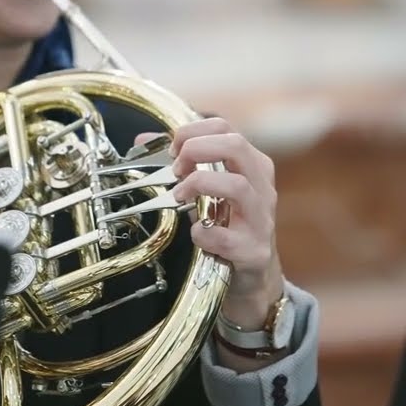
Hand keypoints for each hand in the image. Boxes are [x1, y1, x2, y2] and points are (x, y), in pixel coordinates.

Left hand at [137, 117, 284, 331]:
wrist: (251, 278)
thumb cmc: (228, 226)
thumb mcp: (208, 190)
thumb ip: (182, 164)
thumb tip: (142, 140)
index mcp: (252, 165)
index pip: (225, 127)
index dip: (192, 132)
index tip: (172, 150)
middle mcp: (262, 186)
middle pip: (236, 146)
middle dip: (197, 149)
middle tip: (176, 168)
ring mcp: (261, 218)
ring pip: (237, 185)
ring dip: (199, 185)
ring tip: (179, 196)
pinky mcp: (254, 250)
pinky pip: (226, 236)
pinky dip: (203, 233)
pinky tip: (196, 234)